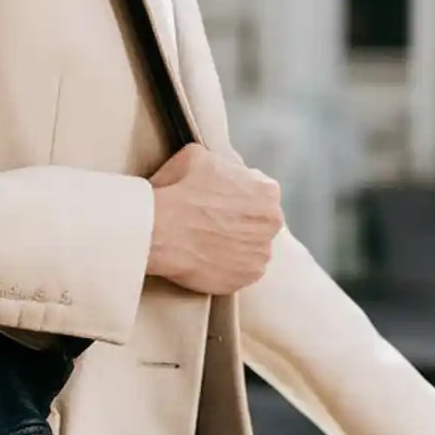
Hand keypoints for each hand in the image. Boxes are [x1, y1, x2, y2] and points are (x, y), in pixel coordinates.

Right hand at [146, 144, 283, 294]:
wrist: (161, 231)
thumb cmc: (178, 191)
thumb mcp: (197, 156)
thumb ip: (219, 164)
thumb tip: (219, 171)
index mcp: (267, 191)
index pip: (259, 193)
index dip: (237, 197)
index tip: (219, 202)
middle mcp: (273, 223)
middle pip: (260, 223)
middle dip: (241, 223)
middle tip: (213, 224)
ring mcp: (261, 254)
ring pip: (252, 249)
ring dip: (236, 247)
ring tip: (208, 245)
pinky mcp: (246, 278)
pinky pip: (240, 272)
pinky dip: (227, 268)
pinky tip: (207, 260)